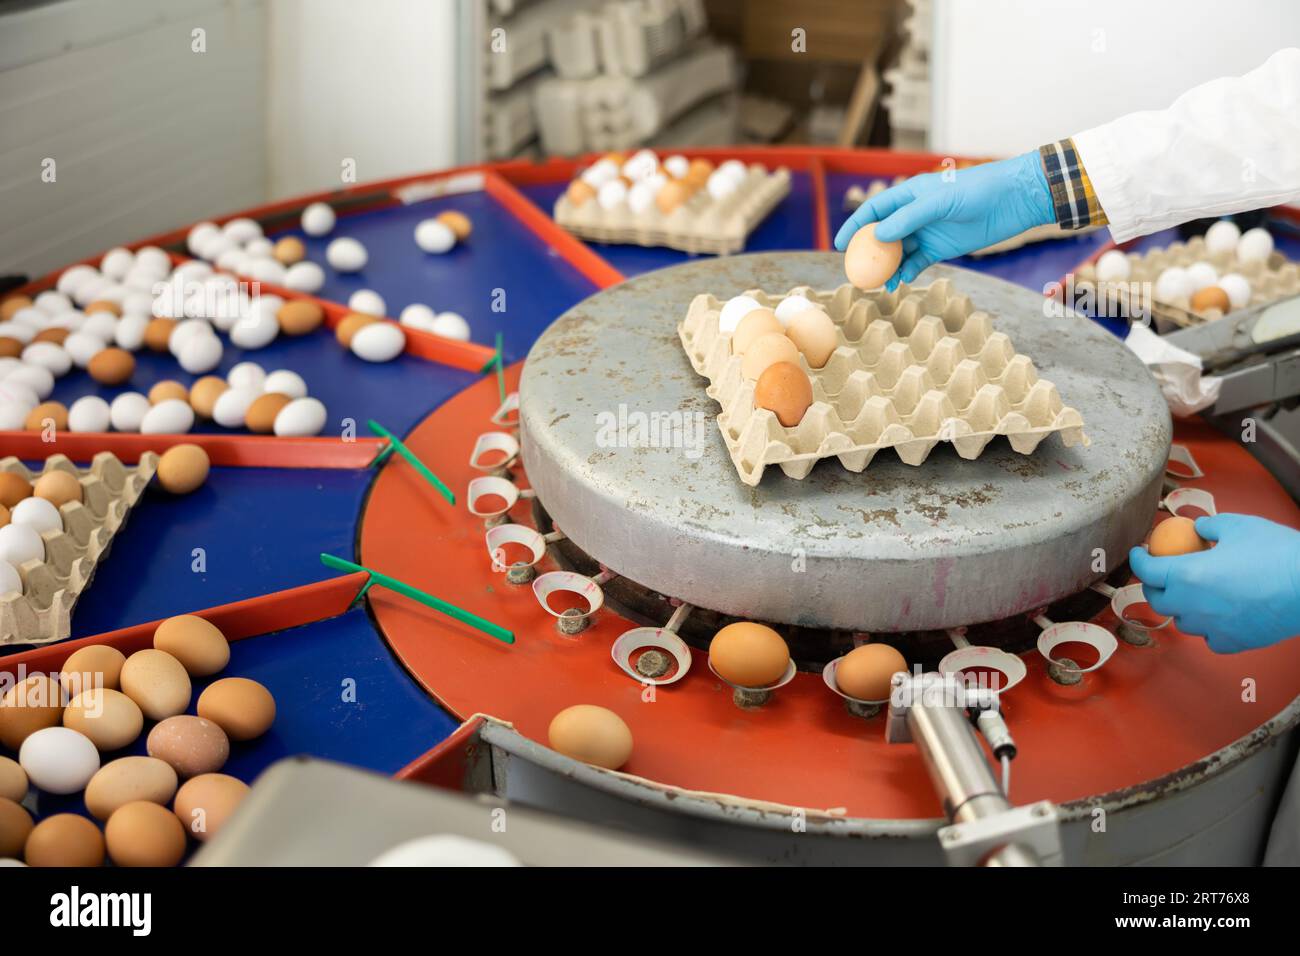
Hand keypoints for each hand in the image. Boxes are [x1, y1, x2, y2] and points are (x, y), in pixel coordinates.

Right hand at [833, 152, 1055, 289]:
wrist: (1013, 199)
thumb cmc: (977, 190)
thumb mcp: (939, 202)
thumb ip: (908, 219)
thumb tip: (878, 237)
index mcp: (909, 195)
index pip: (874, 211)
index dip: (855, 227)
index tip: (839, 245)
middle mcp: (914, 214)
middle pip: (882, 235)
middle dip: (867, 253)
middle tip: (855, 271)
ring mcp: (927, 232)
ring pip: (898, 252)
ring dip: (887, 267)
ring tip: (878, 284)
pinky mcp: (942, 248)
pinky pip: (917, 262)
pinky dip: (907, 272)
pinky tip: (900, 281)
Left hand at [1128, 514, 1299, 652]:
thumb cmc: (1277, 553)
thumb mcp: (1237, 525)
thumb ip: (1209, 527)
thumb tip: (1197, 528)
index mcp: (1186, 574)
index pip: (1147, 570)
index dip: (1138, 560)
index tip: (1139, 553)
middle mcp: (1192, 604)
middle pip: (1157, 600)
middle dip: (1153, 585)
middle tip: (1160, 573)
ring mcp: (1211, 627)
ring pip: (1182, 621)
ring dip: (1180, 607)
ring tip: (1190, 594)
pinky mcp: (1233, 642)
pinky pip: (1209, 637)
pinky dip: (1207, 627)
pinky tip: (1215, 616)